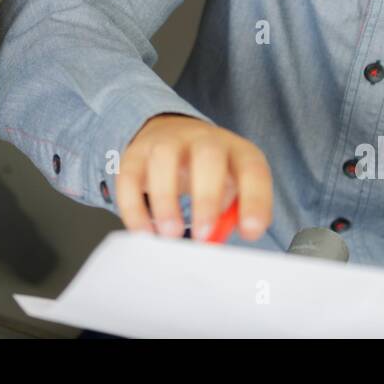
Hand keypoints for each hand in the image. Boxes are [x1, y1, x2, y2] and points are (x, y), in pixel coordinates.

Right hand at [117, 113, 272, 242]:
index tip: (251, 232)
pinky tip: (143, 232)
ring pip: (163, 158)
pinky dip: (133, 207)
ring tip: (171, 234)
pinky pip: (129, 176)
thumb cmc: (209, 175)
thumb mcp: (229, 190)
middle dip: (206, 197)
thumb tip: (216, 245)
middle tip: (203, 236)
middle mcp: (203, 139)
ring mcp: (166, 142)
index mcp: (235, 150)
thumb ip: (228, 218)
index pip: (252, 168)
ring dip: (166, 200)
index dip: (255, 200)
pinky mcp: (135, 154)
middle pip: (208, 155)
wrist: (172, 137)